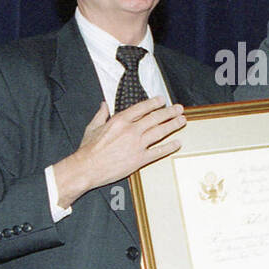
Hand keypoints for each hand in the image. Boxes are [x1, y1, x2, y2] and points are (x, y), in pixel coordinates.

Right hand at [53, 98, 185, 206]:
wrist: (86, 168)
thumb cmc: (88, 149)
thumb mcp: (92, 127)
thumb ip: (100, 114)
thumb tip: (104, 104)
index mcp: (120, 121)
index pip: (142, 108)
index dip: (154, 103)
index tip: (162, 100)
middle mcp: (131, 130)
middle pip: (155, 118)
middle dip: (169, 112)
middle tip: (179, 109)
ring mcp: (137, 145)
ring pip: (160, 132)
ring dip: (173, 125)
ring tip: (182, 121)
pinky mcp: (139, 159)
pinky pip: (158, 152)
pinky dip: (169, 147)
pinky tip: (177, 143)